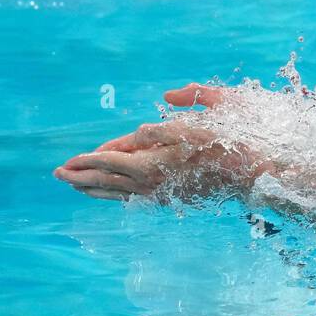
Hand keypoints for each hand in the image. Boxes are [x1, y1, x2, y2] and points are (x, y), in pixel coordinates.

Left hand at [55, 82, 265, 201]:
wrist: (258, 174)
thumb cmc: (234, 140)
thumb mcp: (202, 117)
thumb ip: (165, 121)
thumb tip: (141, 130)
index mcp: (157, 158)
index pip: (112, 158)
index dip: (89, 159)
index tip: (70, 161)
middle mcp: (156, 179)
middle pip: (110, 178)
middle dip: (82, 176)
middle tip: (57, 175)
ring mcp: (165, 191)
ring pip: (122, 192)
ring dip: (96, 188)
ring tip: (75, 186)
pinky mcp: (175, 197)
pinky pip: (138, 197)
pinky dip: (120, 195)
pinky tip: (115, 194)